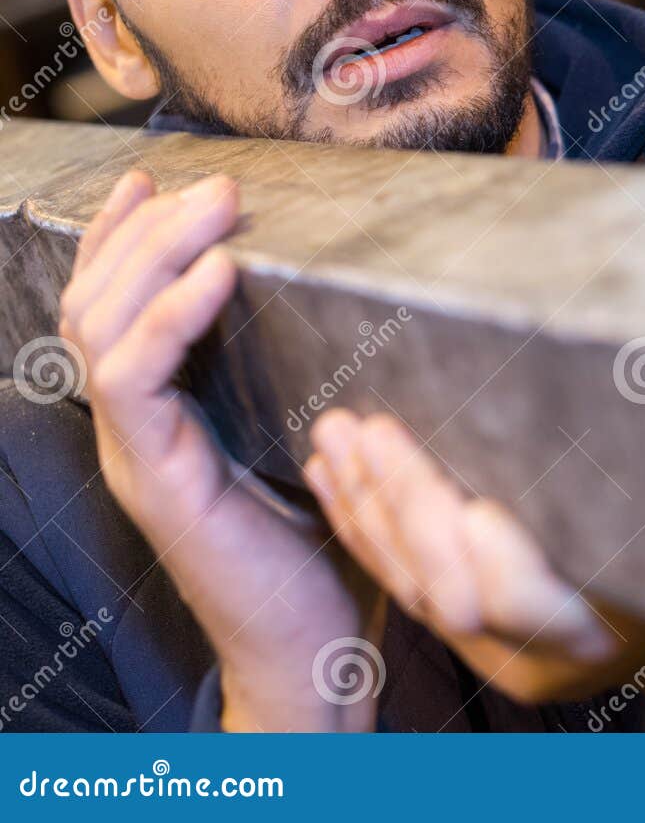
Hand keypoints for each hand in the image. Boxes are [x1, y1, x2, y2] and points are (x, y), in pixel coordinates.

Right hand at [59, 170, 380, 730]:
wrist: (316, 652)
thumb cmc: (329, 549)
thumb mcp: (316, 442)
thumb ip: (309, 379)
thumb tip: (359, 305)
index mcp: (166, 419)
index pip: (117, 309)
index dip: (128, 238)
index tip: (160, 180)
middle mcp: (138, 431)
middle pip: (98, 302)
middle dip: (147, 228)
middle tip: (207, 180)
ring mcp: (139, 455)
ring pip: (104, 327)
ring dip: (156, 252)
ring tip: (214, 205)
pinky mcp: (159, 481)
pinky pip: (137, 379)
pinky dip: (172, 315)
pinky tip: (219, 271)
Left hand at [305, 410, 644, 715]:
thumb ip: (632, 478)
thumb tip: (623, 389)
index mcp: (605, 630)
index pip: (533, 606)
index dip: (502, 563)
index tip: (480, 508)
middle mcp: (542, 655)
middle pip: (455, 593)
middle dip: (408, 507)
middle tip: (377, 432)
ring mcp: (495, 650)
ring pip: (412, 586)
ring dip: (367, 504)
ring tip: (340, 434)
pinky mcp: (462, 633)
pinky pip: (395, 580)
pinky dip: (358, 522)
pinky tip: (331, 472)